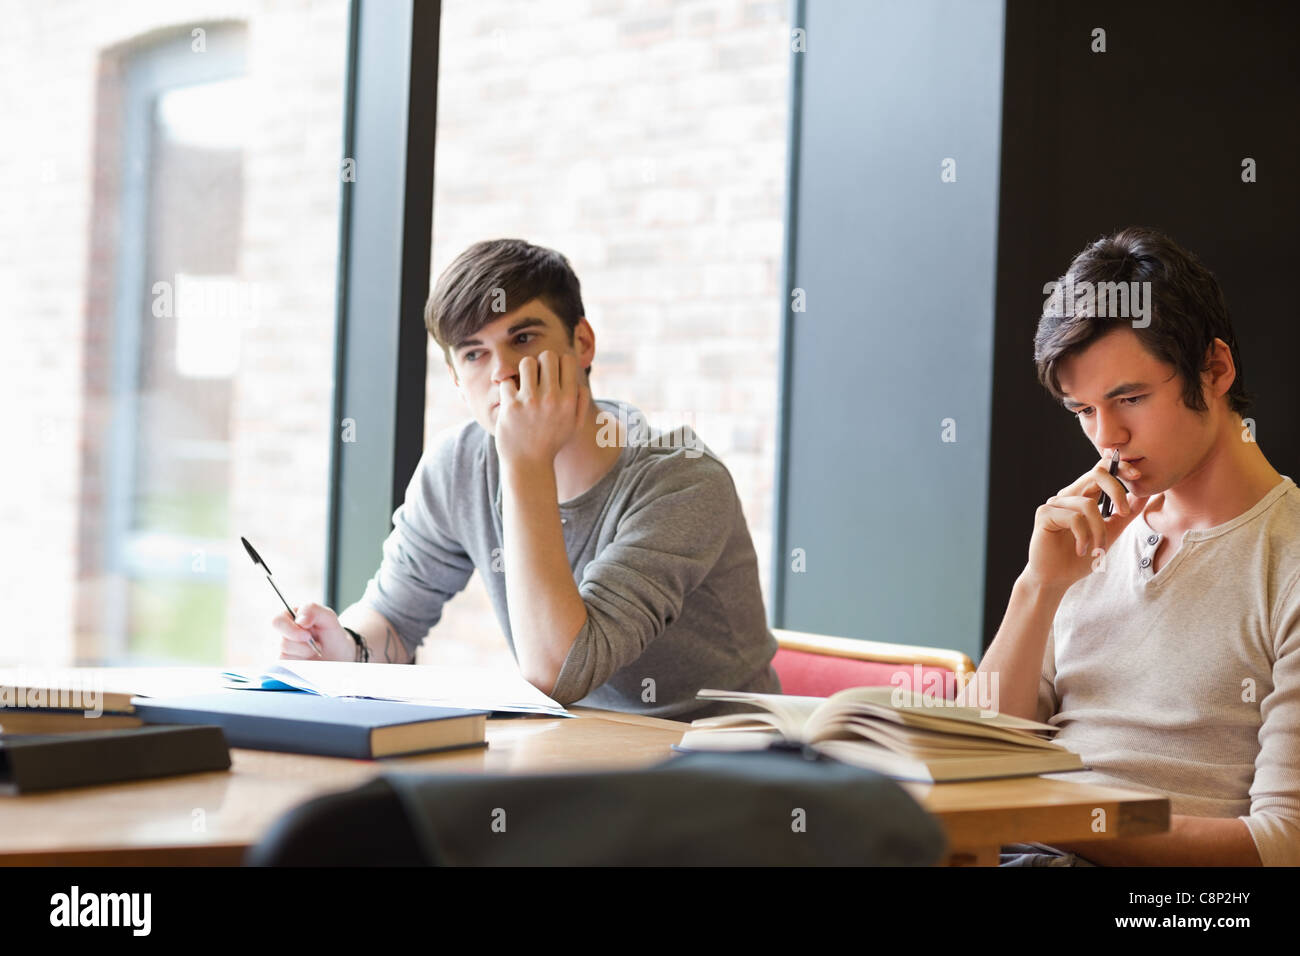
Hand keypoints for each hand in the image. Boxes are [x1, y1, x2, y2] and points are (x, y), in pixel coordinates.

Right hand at [272, 601, 353, 660]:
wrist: (338, 654)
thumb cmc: (331, 633)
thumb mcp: (328, 616)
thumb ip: (312, 610)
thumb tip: (300, 620)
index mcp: (289, 617)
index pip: (277, 621)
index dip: (291, 630)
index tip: (308, 636)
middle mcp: (282, 634)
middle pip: (282, 642)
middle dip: (302, 646)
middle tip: (317, 644)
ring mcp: (282, 650)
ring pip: (285, 656)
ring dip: (305, 654)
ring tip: (315, 649)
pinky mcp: (285, 664)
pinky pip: (288, 667)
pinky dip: (303, 663)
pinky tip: (310, 659)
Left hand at [494, 351, 588, 468]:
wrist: (528, 465)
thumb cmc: (551, 443)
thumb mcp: (574, 425)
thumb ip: (581, 402)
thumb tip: (578, 381)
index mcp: (569, 400)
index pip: (567, 359)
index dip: (559, 363)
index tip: (553, 374)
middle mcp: (552, 398)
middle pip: (547, 356)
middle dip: (541, 364)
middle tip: (537, 378)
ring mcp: (531, 401)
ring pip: (527, 363)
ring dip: (524, 372)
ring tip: (523, 385)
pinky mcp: (511, 406)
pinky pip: (508, 381)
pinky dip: (508, 388)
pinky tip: (511, 400)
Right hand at [1024, 453, 1148, 590]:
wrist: (1056, 579)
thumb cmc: (1078, 558)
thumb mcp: (1109, 533)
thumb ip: (1125, 515)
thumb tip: (1144, 495)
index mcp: (1082, 496)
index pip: (1101, 471)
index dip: (1119, 467)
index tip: (1138, 477)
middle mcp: (1068, 496)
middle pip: (1095, 475)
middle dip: (1115, 490)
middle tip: (1124, 512)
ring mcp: (1054, 504)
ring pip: (1088, 505)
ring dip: (1099, 530)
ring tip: (1098, 549)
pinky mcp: (1045, 514)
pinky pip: (1074, 518)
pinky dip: (1083, 537)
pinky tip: (1081, 550)